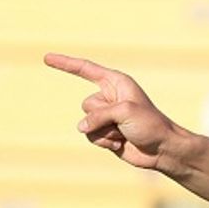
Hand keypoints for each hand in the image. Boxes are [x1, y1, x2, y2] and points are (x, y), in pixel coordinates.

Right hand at [45, 53, 182, 170]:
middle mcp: (110, 97)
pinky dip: (104, 141)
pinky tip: (120, 143)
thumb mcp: (124, 111)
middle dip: (102, 117)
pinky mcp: (105, 133)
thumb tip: (81, 128)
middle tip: (123, 122)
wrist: (162, 149)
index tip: (47, 58)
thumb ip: (98, 115)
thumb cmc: (150, 124)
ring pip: (86, 123)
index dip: (65, 63)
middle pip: (86, 105)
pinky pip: (90, 136)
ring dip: (104, 132)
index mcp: (116, 82)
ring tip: (123, 133)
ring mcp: (106, 116)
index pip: (85, 69)